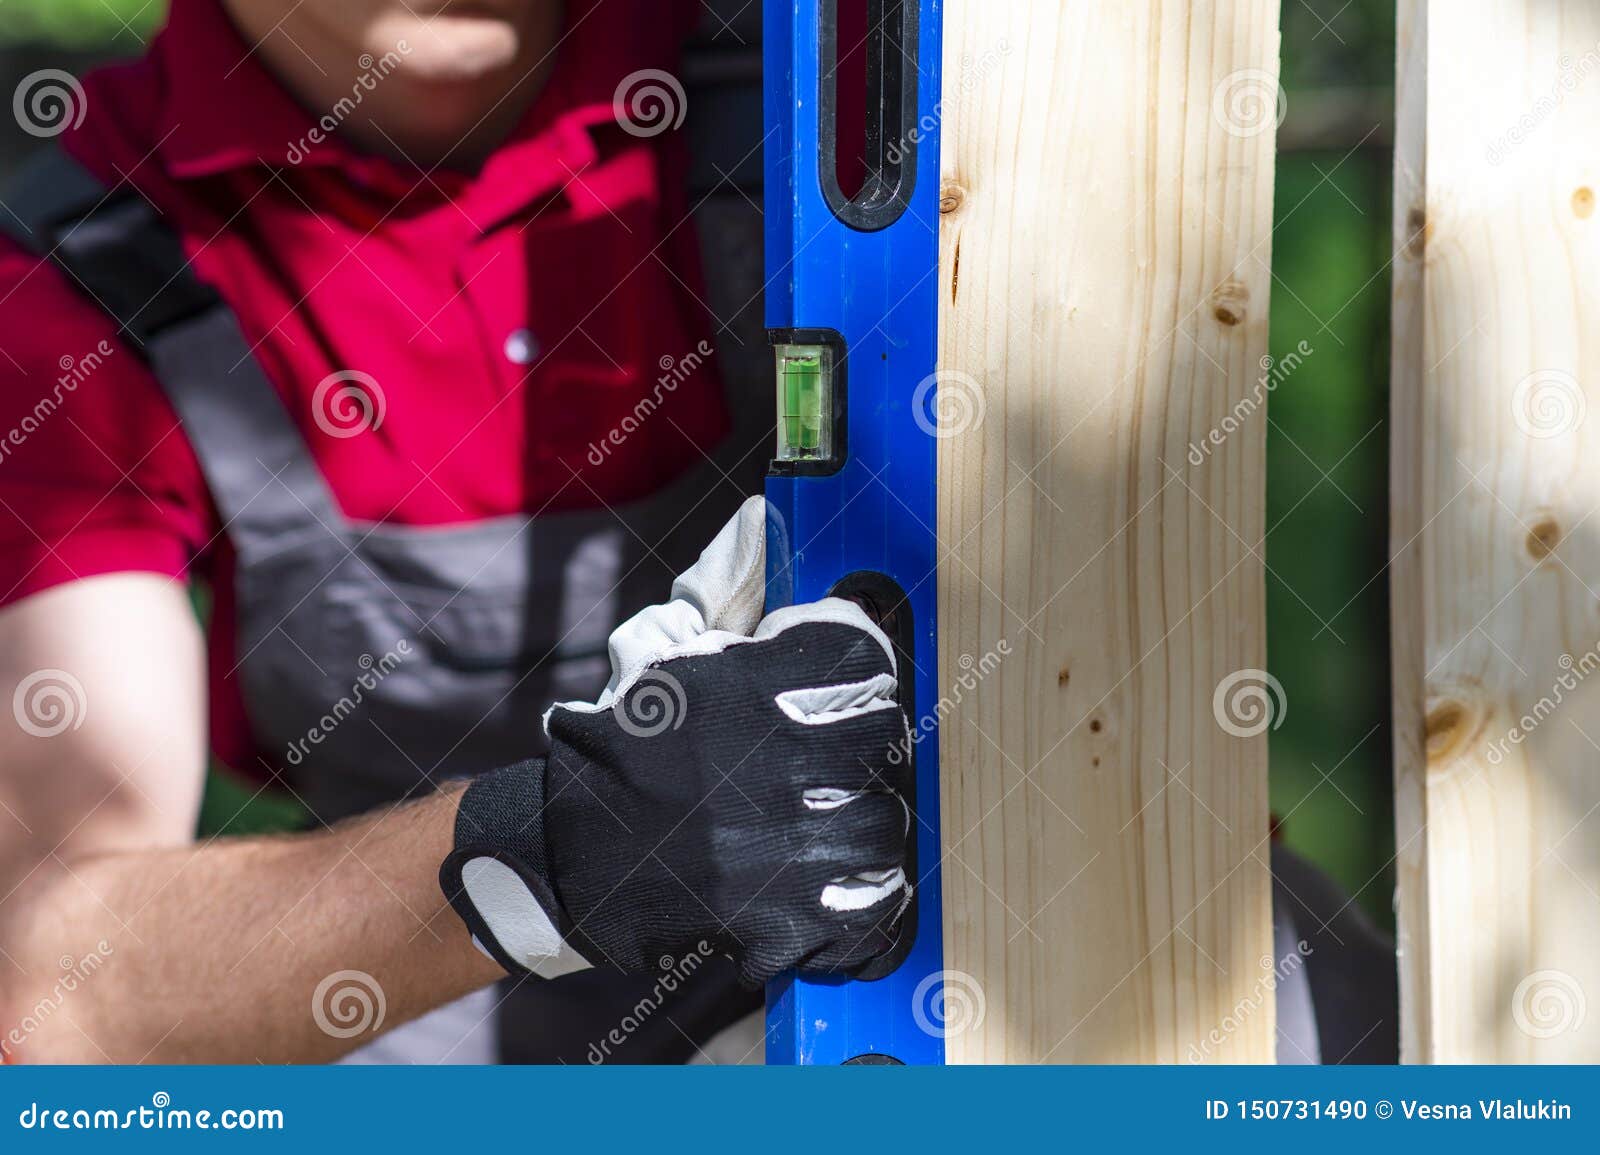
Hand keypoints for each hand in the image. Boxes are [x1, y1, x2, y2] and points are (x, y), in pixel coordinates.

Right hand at [440, 497, 911, 985]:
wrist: (564, 859)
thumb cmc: (624, 745)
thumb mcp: (661, 649)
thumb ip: (721, 587)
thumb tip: (760, 519)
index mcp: (739, 686)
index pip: (858, 653)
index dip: (853, 658)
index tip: (837, 671)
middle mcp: (769, 764)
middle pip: (880, 734)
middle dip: (859, 737)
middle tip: (830, 749)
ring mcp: (782, 851)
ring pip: (884, 820)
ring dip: (862, 815)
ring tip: (825, 817)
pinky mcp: (784, 923)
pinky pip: (871, 902)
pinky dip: (862, 892)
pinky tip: (829, 875)